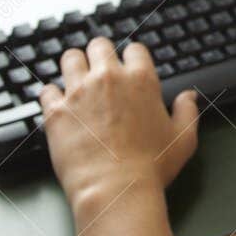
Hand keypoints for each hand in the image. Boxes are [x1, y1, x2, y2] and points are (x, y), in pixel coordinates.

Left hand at [39, 36, 200, 208]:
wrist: (115, 190)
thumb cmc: (151, 167)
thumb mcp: (183, 139)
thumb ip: (187, 112)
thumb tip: (189, 97)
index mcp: (141, 80)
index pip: (135, 49)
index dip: (132, 59)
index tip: (129, 69)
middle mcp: (108, 78)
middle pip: (98, 45)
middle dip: (99, 55)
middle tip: (99, 70)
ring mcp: (79, 92)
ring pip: (70, 58)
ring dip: (74, 66)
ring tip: (76, 80)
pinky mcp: (56, 111)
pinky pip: (46, 90)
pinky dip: (52, 96)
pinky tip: (58, 105)